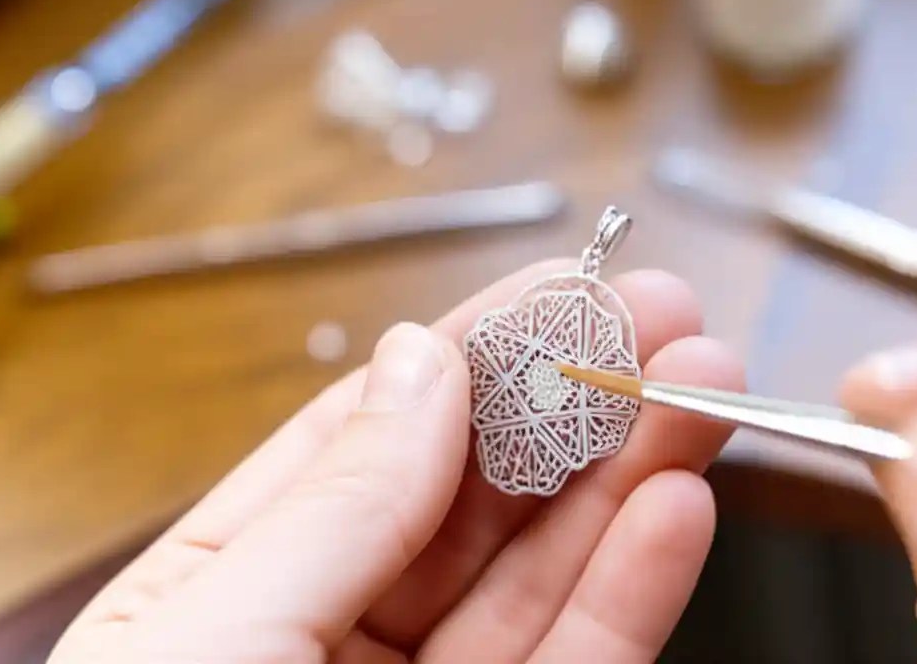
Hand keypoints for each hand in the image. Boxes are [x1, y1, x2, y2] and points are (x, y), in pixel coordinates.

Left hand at [49, 260, 742, 662]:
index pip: (372, 438)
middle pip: (474, 497)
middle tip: (661, 324)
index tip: (562, 289)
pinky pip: (577, 663)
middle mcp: (331, 644)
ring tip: (697, 391)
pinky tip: (676, 510)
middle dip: (573, 401)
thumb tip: (422, 366)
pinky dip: (632, 585)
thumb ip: (335, 506)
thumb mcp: (219, 641)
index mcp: (228, 593)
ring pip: (541, 573)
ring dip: (625, 476)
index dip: (476, 351)